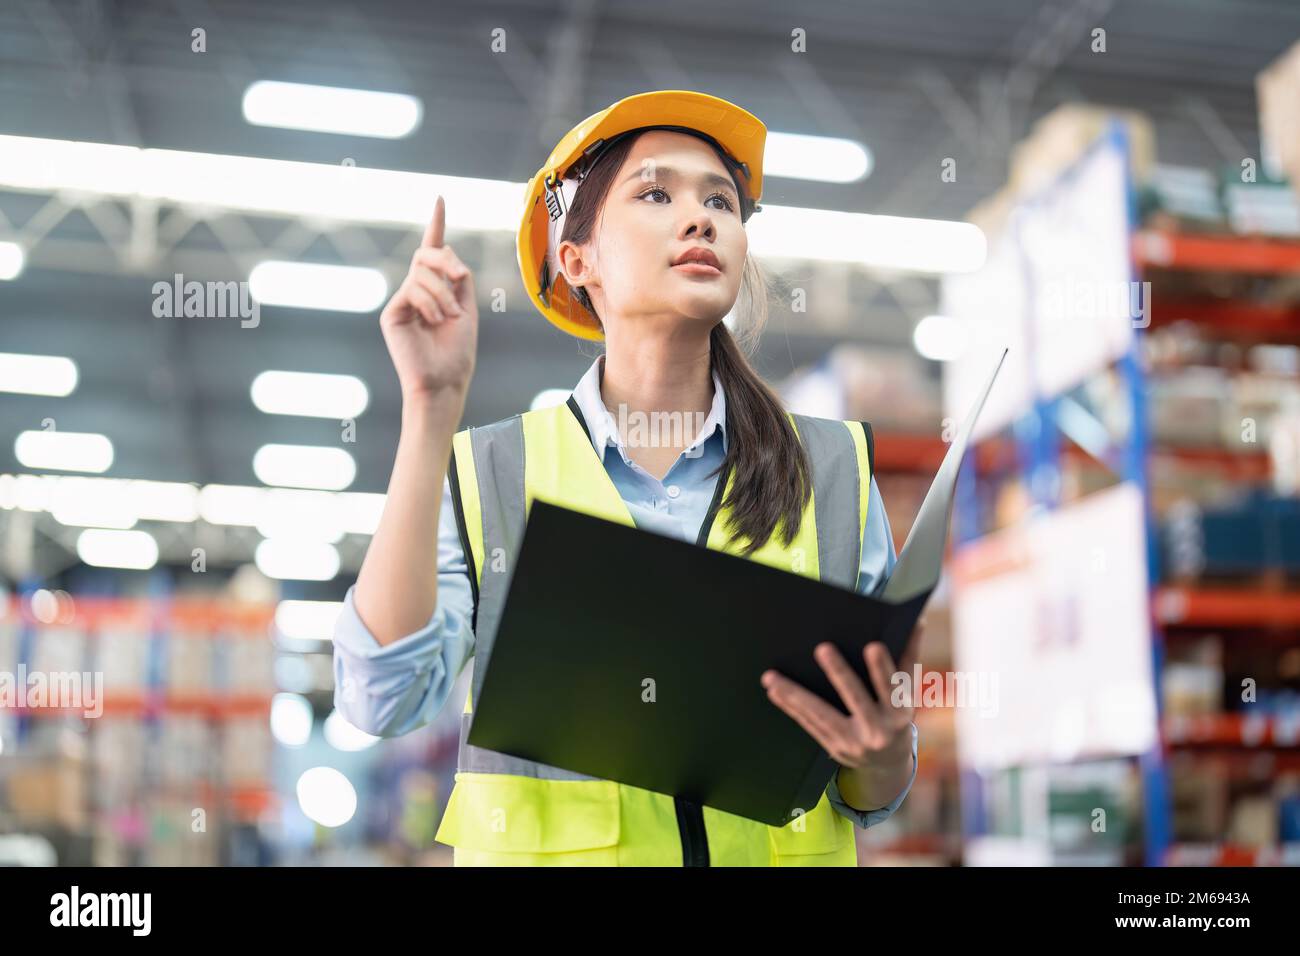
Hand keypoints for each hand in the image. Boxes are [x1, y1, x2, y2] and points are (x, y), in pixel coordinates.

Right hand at [380, 195, 478, 401]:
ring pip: (422, 273)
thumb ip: (458, 278)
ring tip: (448, 317)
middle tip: (460, 278)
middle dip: (446, 259)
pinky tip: (433, 322)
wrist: (444, 381)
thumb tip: (445, 250)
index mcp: (436, 290)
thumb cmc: (457, 352)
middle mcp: (416, 292)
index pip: (433, 251)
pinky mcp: (392, 313)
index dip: (436, 225)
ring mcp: (402, 301)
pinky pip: (412, 290)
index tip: (439, 200)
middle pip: (428, 254)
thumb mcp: (466, 308)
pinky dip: (430, 303)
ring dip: (443, 294)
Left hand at [761, 616, 925, 769]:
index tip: (873, 646)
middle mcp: (877, 731)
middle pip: (856, 699)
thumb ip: (907, 659)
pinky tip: (774, 691)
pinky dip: (790, 707)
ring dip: (795, 694)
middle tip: (823, 648)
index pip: (892, 688)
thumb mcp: (907, 695)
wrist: (887, 764)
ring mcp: (853, 742)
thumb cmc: (896, 717)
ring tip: (772, 677)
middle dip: (840, 673)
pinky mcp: (834, 748)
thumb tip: (916, 622)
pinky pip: (809, 724)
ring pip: (822, 715)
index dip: (883, 669)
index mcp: (899, 714)